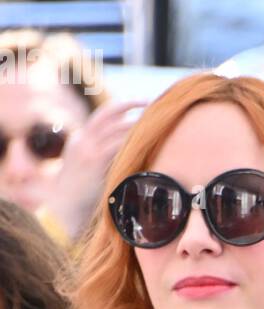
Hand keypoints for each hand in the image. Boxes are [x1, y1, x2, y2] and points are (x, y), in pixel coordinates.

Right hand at [42, 101, 144, 237]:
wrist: (62, 206)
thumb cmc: (80, 193)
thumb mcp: (88, 169)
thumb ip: (103, 158)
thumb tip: (128, 155)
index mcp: (80, 139)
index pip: (102, 115)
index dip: (121, 106)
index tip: (139, 103)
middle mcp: (83, 140)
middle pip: (108, 113)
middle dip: (130, 104)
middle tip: (152, 102)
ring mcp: (88, 149)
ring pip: (116, 128)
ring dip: (137, 124)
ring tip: (155, 123)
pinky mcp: (95, 161)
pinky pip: (118, 146)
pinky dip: (133, 142)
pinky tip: (148, 141)